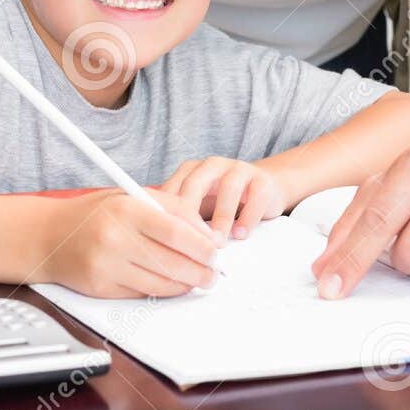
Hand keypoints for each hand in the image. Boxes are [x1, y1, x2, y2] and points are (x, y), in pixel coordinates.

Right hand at [41, 188, 226, 298]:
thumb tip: (207, 234)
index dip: (202, 246)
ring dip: (185, 285)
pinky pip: (142, 294)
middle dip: (200, 271)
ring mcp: (106, 266)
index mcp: (126, 209)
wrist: (49, 236)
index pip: (176, 233)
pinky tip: (173, 284)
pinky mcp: (100, 288)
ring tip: (198, 280)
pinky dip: (162, 291)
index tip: (216, 252)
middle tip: (213, 273)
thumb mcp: (132, 196)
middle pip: (172, 262)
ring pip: (160, 283)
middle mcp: (114, 238)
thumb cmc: (96, 213)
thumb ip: (172, 209)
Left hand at [160, 156, 290, 240]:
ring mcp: (238, 169)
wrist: (263, 186)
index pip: (174, 189)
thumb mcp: (196, 206)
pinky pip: (255, 195)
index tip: (165, 239)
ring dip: (222, 217)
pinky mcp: (261, 179)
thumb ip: (176, 214)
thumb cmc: (221, 200)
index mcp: (190, 171)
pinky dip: (247, 216)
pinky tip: (241, 234)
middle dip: (193, 214)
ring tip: (218, 242)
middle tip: (191, 242)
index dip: (169, 214)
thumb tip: (146, 232)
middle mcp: (212, 166)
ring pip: (228, 188)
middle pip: (196, 184)